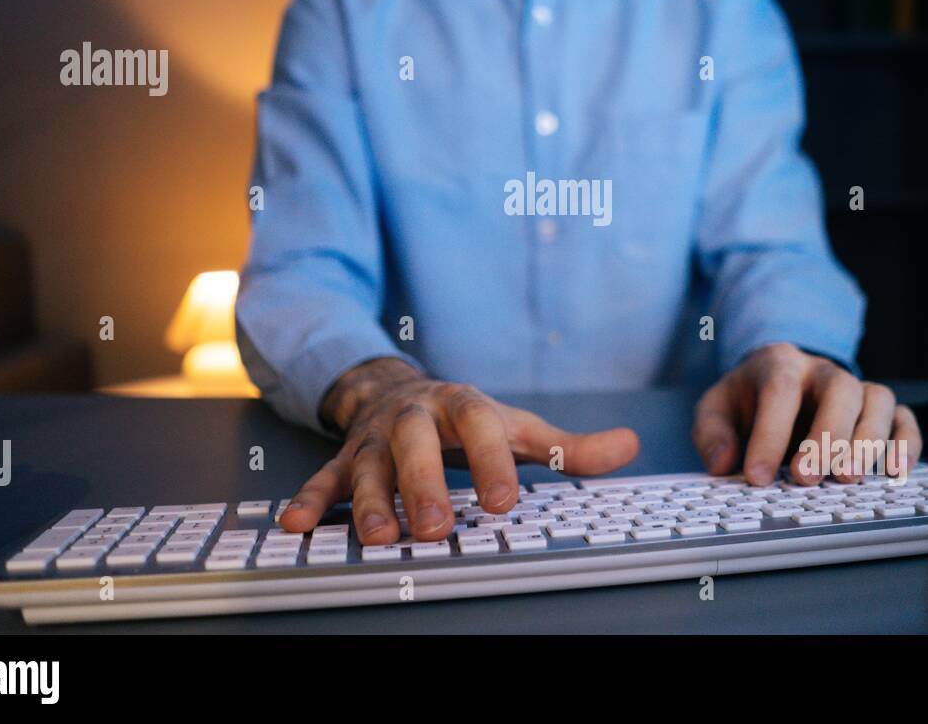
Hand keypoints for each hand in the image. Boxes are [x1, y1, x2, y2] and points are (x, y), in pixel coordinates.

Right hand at [279, 358, 639, 543]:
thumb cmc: (466, 419)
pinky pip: (324, 477)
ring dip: (370, 499)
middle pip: (416, 443)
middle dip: (424, 483)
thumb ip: (567, 445)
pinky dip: (311, 500)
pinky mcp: (344, 457)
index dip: (492, 461)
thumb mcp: (515, 426)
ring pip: (367, 465)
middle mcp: (414, 418)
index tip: (505, 502)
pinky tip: (298, 524)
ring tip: (379, 537)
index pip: (480, 426)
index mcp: (462, 405)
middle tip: (435, 528)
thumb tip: (629, 446)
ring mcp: (375, 438)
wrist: (396, 390)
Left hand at [692, 343, 920, 485]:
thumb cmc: (747, 400)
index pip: (779, 391)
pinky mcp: (879, 409)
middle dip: (826, 436)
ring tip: (848, 479)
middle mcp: (823, 371)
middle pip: (839, 390)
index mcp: (779, 364)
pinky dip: (905, 444)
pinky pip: (904, 418)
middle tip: (808, 478)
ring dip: (867, 441)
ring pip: (877, 400)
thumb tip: (722, 462)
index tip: (757, 477)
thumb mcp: (716, 408)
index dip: (770, 434)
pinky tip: (895, 473)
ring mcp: (856, 387)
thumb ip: (711, 433)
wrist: (776, 381)